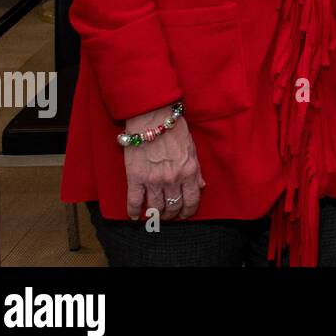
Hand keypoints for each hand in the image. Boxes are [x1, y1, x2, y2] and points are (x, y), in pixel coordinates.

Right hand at [123, 106, 203, 220]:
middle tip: (168, 215)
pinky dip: (134, 212)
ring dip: (155, 215)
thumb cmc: (174, 130)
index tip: (184, 214)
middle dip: (171, 214)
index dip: (188, 211)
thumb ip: (197, 170)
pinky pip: (134, 201)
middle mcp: (173, 179)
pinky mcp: (136, 178)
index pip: (192, 200)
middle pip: (173, 206)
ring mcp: (154, 180)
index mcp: (189, 171)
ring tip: (154, 215)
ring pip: (155, 208)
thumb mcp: (192, 149)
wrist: (153, 118)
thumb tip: (201, 186)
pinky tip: (134, 217)